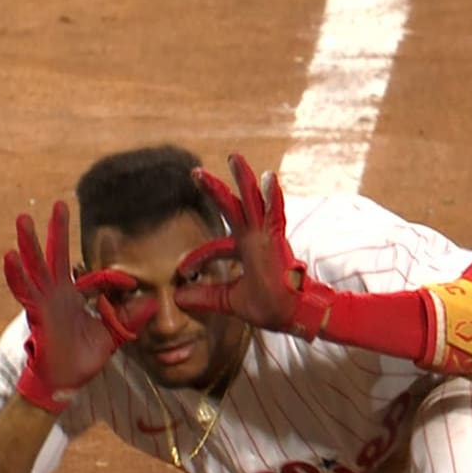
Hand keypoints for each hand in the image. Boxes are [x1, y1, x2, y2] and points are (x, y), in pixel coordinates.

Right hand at [2, 202, 146, 412]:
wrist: (63, 383)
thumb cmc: (82, 360)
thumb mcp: (112, 336)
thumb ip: (131, 319)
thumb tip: (155, 303)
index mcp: (76, 297)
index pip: (97, 277)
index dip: (115, 280)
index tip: (132, 284)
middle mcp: (58, 293)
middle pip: (57, 254)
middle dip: (59, 229)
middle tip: (60, 203)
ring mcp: (44, 301)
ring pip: (36, 266)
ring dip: (30, 242)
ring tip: (24, 219)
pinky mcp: (35, 313)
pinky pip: (23, 291)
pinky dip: (16, 275)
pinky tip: (9, 256)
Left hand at [173, 153, 332, 338]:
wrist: (294, 314)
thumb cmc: (269, 307)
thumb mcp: (229, 301)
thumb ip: (205, 297)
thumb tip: (177, 298)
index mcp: (246, 251)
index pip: (216, 247)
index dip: (197, 257)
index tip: (183, 273)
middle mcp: (255, 238)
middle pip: (232, 207)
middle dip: (215, 189)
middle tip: (195, 172)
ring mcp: (266, 236)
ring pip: (252, 201)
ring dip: (243, 179)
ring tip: (234, 158)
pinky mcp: (277, 239)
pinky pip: (274, 213)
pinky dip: (272, 196)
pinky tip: (270, 177)